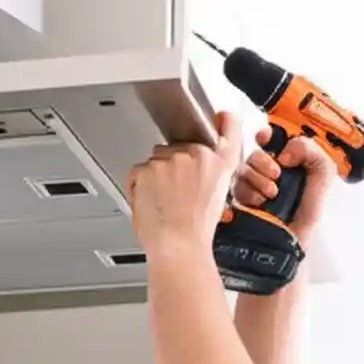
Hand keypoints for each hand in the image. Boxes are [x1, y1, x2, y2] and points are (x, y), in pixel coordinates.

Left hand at [126, 111, 242, 257]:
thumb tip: (200, 164)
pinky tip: (150, 203)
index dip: (223, 123)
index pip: (226, 132)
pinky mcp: (147, 168)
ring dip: (155, 176)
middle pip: (178, 148)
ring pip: (156, 160)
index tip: (223, 117)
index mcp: (219, 163)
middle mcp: (196, 155)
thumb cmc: (196, 231)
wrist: (179, 246)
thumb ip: (212, 173)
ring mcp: (170, 160)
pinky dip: (137, 186)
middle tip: (175, 193)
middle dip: (173, 166)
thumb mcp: (218, 198)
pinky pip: (137, 172)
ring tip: (163, 202)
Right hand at [230, 129, 336, 243]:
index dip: (266, 136)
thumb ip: (312, 152)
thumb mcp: (322, 178)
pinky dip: (243, 192)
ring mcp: (247, 191)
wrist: (288, 250)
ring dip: (254, 179)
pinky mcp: (233, 205)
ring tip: (269, 196)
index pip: (269, 141)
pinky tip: (255, 204)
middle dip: (262, 161)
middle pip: (252, 154)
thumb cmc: (305, 220)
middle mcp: (264, 177)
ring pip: (239, 170)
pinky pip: (228, 188)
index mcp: (285, 167)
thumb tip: (284, 151)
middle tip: (276, 176)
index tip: (265, 138)